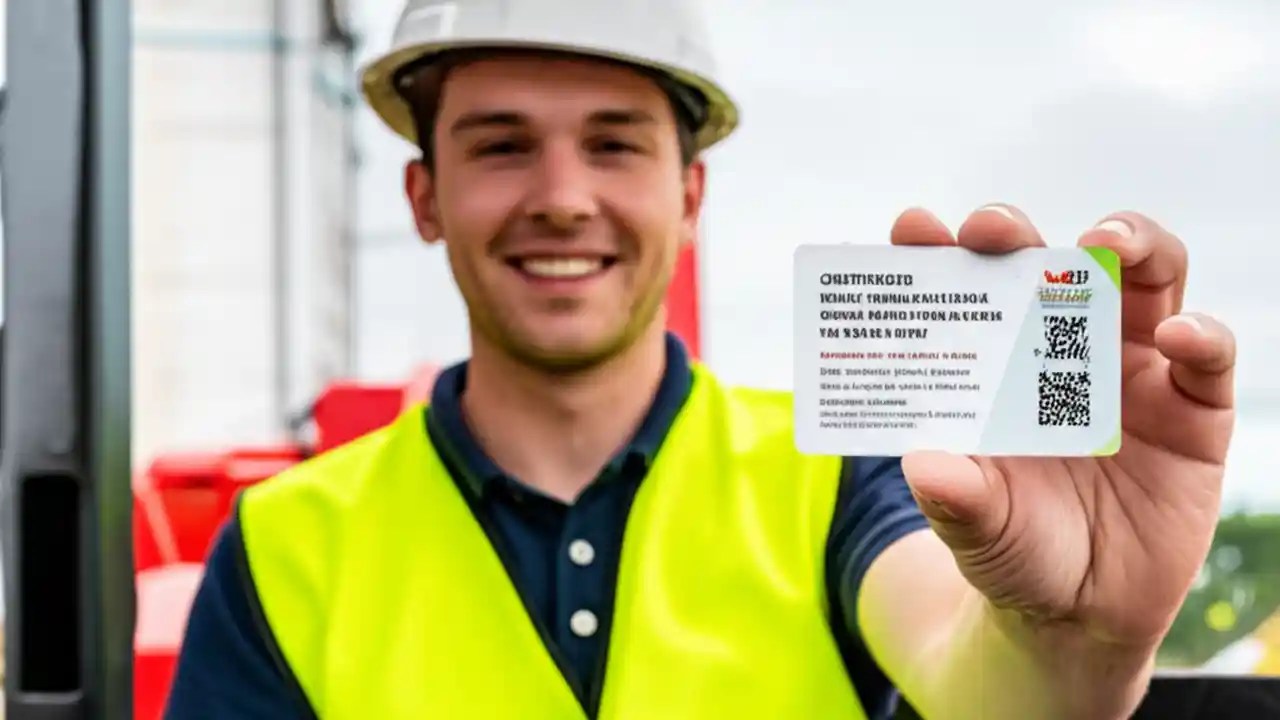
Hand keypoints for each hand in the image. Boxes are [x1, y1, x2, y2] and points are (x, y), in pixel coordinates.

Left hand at [891, 204, 1236, 651]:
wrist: (1080, 616)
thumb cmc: (1013, 551)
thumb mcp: (974, 529)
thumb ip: (955, 500)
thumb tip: (923, 465)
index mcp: (995, 365)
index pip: (965, 290)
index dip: (939, 251)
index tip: (911, 229)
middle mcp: (1063, 352)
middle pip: (1048, 264)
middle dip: (1019, 233)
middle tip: (993, 230)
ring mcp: (1131, 373)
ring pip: (1145, 278)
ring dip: (1130, 244)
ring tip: (1106, 243)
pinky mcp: (1193, 411)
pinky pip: (1208, 359)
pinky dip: (1201, 335)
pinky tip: (1181, 335)